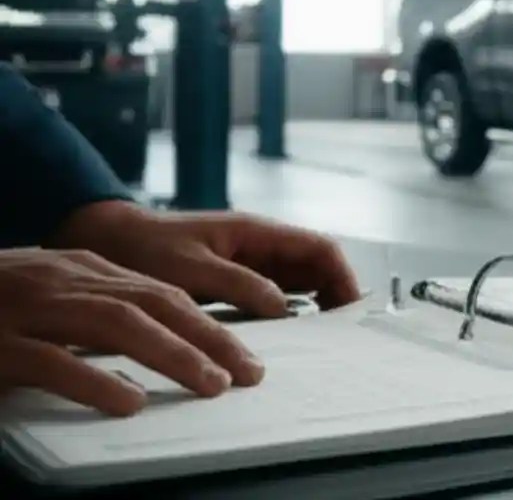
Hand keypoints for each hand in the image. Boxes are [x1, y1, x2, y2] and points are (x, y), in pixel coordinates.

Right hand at [0, 248, 263, 416]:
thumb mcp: (50, 296)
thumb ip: (98, 309)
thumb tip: (166, 339)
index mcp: (80, 269)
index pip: (162, 291)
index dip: (210, 321)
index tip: (249, 352)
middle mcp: (62, 280)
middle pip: (154, 303)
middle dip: (210, 338)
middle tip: (249, 372)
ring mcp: (28, 308)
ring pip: (116, 323)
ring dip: (172, 354)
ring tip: (210, 385)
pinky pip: (52, 361)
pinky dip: (94, 381)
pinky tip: (127, 403)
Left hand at [48, 201, 360, 318]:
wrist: (101, 240)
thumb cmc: (143, 246)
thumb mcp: (191, 268)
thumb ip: (240, 285)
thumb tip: (285, 308)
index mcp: (256, 232)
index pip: (320, 249)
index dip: (343, 277)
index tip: (350, 310)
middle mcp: (258, 247)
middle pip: (315, 269)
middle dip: (333, 298)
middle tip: (339, 335)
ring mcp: (246, 264)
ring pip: (295, 286)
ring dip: (310, 310)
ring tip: (316, 342)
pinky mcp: (231, 283)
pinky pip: (269, 300)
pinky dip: (283, 317)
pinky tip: (279, 340)